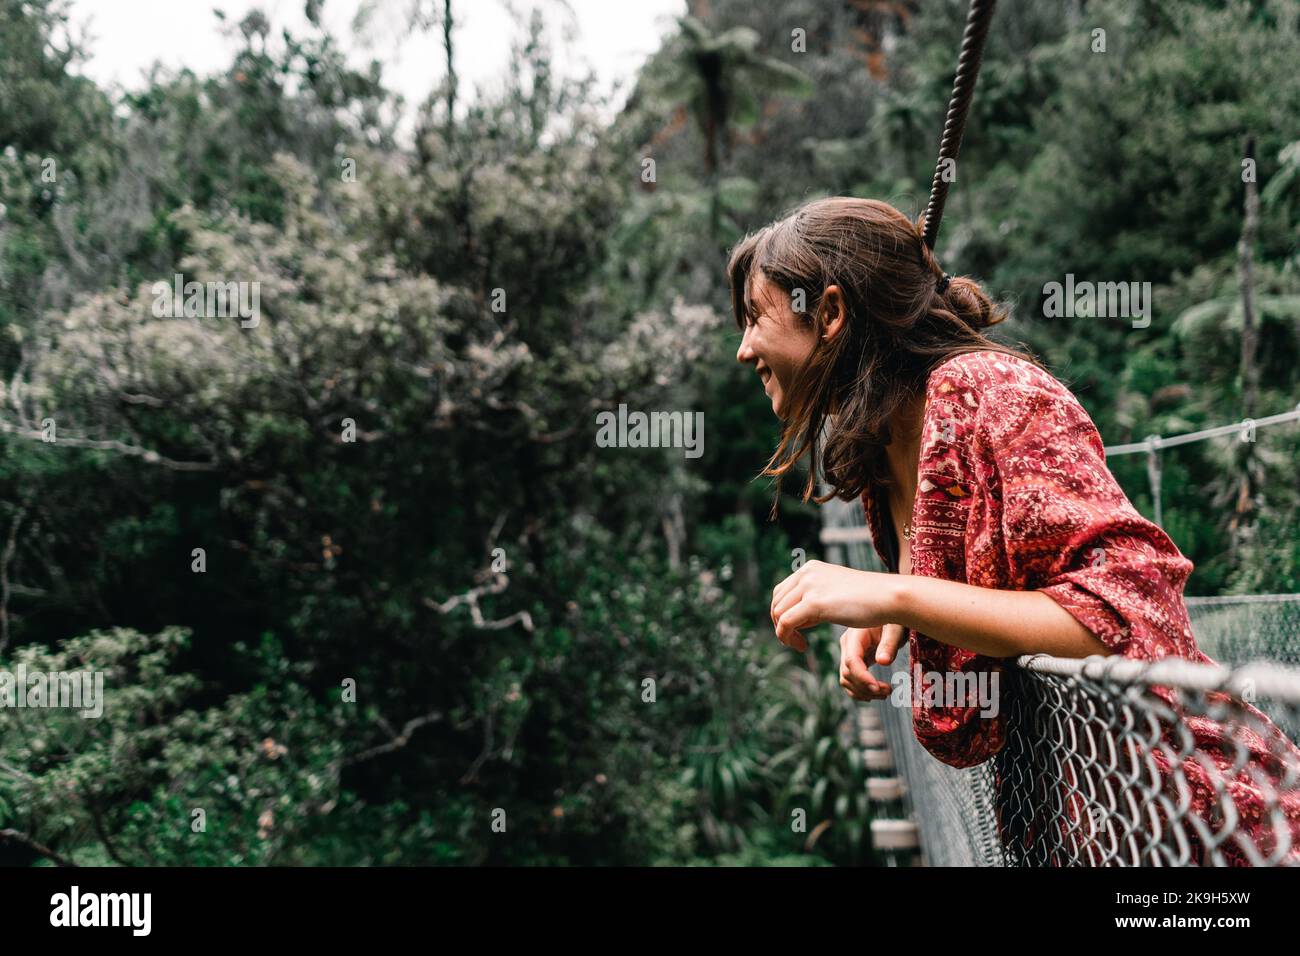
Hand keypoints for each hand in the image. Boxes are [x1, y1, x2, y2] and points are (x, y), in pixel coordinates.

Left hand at [769, 560, 899, 651]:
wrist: (889, 597)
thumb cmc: (869, 600)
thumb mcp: (836, 594)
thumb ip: (815, 600)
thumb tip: (797, 617)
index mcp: (811, 568)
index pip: (782, 591)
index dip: (783, 613)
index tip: (797, 630)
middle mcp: (807, 573)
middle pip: (777, 602)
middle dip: (780, 624)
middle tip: (795, 641)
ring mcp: (809, 586)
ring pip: (778, 613)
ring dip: (783, 633)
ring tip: (799, 645)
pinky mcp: (814, 602)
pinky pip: (786, 623)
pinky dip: (786, 638)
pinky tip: (802, 647)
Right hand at [838, 625, 906, 700]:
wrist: (893, 613)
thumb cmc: (895, 620)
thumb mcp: (895, 629)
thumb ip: (889, 644)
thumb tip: (883, 662)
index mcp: (855, 636)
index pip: (851, 660)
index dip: (862, 677)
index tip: (877, 688)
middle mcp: (848, 645)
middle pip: (847, 673)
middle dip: (866, 687)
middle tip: (888, 691)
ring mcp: (850, 653)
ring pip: (847, 680)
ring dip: (864, 691)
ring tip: (885, 693)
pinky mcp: (855, 660)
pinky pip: (851, 680)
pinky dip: (860, 690)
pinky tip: (875, 694)